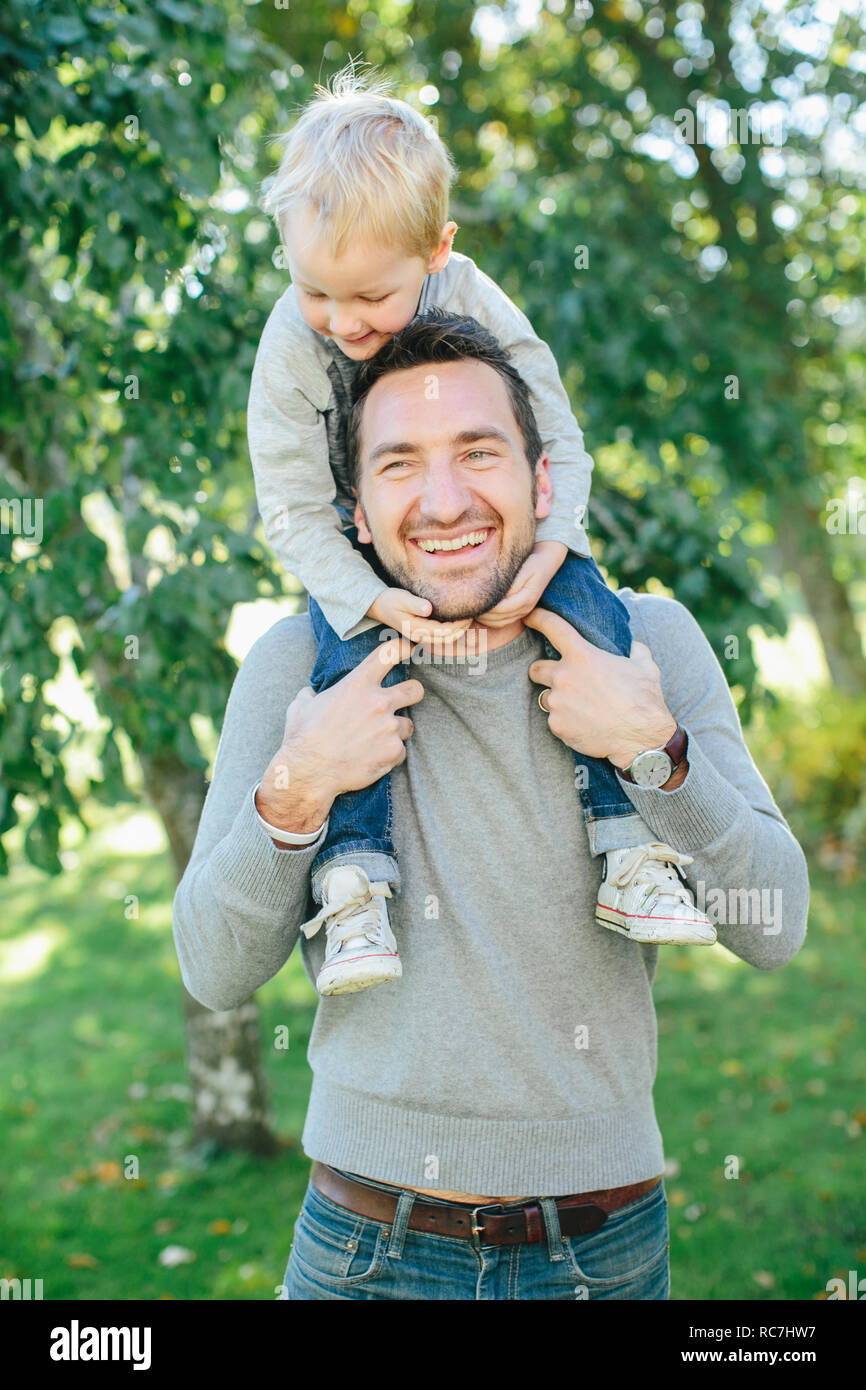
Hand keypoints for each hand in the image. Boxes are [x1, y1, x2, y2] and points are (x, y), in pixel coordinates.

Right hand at [256, 636, 425, 833]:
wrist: (308, 772)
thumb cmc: (302, 737)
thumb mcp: (301, 705)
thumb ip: (312, 694)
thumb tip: (311, 694)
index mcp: (357, 684)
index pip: (388, 654)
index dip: (403, 647)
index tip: (410, 648)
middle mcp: (378, 703)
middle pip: (415, 689)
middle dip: (412, 693)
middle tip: (405, 699)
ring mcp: (389, 728)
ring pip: (408, 725)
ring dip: (396, 731)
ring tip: (375, 740)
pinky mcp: (393, 752)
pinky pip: (400, 751)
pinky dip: (390, 755)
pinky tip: (372, 758)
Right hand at [368, 587, 471, 645]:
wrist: (378, 606)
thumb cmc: (389, 599)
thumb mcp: (400, 598)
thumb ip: (414, 604)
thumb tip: (428, 608)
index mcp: (416, 629)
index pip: (443, 631)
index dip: (458, 624)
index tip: (469, 614)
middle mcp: (419, 636)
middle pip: (447, 638)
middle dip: (462, 629)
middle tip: (473, 616)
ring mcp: (420, 636)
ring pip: (445, 640)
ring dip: (459, 632)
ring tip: (469, 618)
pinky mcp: (422, 633)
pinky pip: (441, 636)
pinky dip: (453, 631)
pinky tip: (460, 621)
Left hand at [475, 541, 566, 627]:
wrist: (547, 560)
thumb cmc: (532, 560)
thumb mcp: (521, 568)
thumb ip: (507, 583)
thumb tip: (491, 594)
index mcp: (526, 597)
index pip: (498, 609)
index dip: (482, 606)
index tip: (468, 598)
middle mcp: (525, 608)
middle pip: (496, 619)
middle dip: (479, 614)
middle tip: (465, 604)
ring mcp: (523, 612)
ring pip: (497, 623)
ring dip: (482, 618)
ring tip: (470, 607)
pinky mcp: (520, 611)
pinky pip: (501, 622)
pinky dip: (488, 619)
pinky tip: (480, 609)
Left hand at [524, 607, 676, 768]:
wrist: (642, 737)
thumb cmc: (644, 699)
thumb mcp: (645, 666)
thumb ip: (636, 651)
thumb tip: (635, 646)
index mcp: (582, 655)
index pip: (552, 627)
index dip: (537, 618)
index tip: (529, 616)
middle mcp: (564, 676)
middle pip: (535, 669)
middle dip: (543, 673)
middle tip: (560, 680)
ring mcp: (558, 702)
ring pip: (547, 698)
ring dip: (559, 701)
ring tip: (581, 709)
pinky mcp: (557, 725)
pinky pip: (555, 721)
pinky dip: (566, 722)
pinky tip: (585, 725)